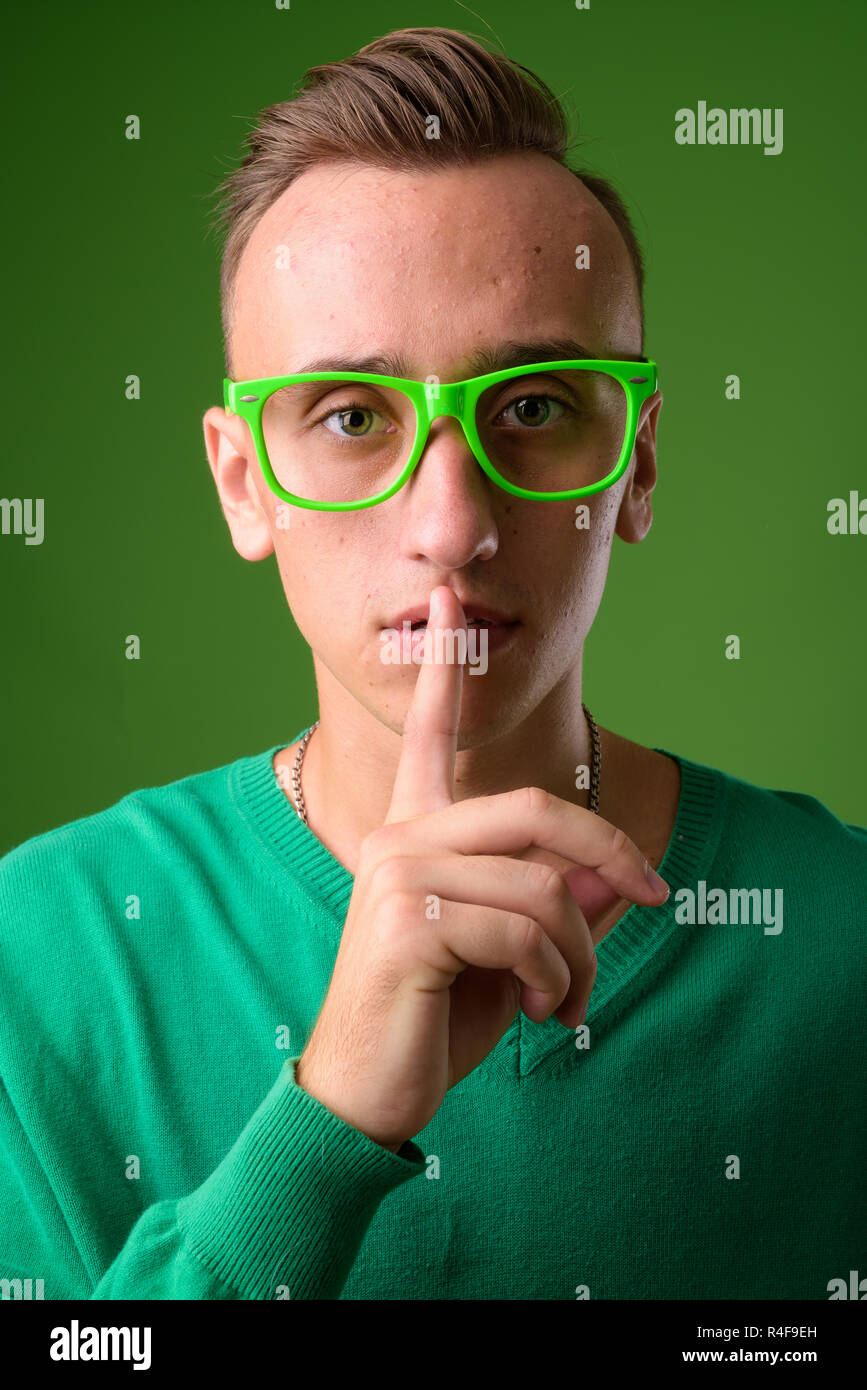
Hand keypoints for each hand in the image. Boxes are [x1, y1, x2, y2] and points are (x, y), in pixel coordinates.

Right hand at [296, 585, 668, 1149]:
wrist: (367, 1089)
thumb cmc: (434, 1016)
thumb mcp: (514, 956)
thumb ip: (560, 907)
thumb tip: (620, 882)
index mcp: (416, 831)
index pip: (433, 734)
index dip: (445, 667)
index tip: (450, 598)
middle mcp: (400, 836)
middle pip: (535, 808)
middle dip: (613, 851)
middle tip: (658, 898)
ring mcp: (398, 872)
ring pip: (543, 885)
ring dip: (581, 955)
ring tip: (566, 1002)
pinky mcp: (406, 919)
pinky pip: (524, 931)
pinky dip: (553, 979)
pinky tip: (535, 1013)